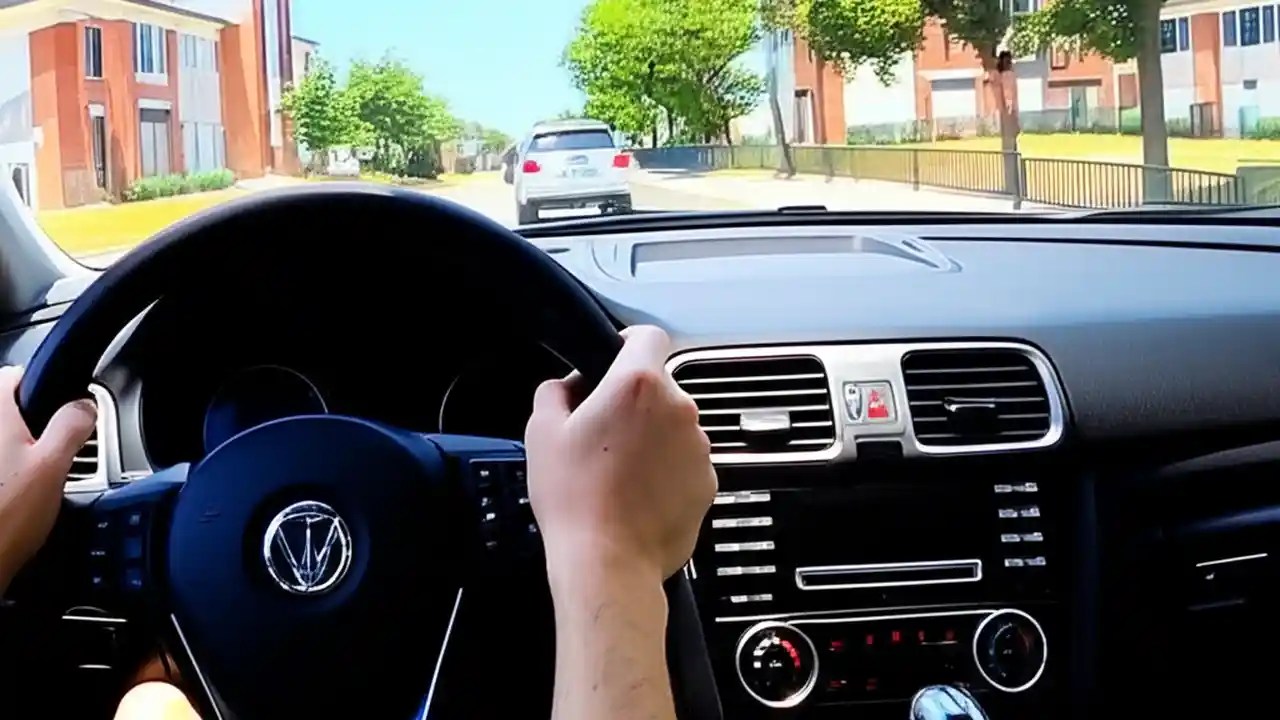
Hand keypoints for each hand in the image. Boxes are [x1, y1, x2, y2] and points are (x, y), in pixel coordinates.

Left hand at [0, 366, 96, 593]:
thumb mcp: (54, 464)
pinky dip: (7, 475)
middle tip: (49, 454)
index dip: (43, 387)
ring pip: (3, 442)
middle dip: (29, 426)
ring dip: (15, 453)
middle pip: (7, 410)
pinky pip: (0, 465)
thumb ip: (73, 425)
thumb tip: (85, 405)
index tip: (61, 408)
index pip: (15, 374)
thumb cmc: (5, 516)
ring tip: (30, 482)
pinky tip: (12, 499)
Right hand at [525, 325, 716, 585]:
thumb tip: (566, 386)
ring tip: (618, 471)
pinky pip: (685, 463)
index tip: (616, 357)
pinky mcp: (708, 482)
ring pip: (673, 427)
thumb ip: (555, 392)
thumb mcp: (542, 433)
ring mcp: (698, 448)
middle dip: (633, 403)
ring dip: (651, 439)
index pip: (649, 336)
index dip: (629, 343)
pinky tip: (637, 493)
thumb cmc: (576, 501)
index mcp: (638, 386)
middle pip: (659, 387)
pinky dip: (666, 472)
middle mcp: (678, 410)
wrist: (608, 563)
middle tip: (601, 433)